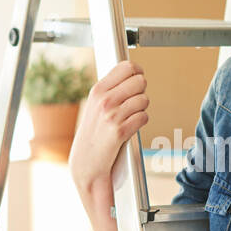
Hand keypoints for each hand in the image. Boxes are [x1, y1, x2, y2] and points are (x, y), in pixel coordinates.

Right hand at [67, 60, 148, 192]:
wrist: (86, 162)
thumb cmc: (94, 133)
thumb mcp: (95, 105)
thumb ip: (111, 89)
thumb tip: (133, 72)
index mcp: (97, 90)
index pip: (126, 67)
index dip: (137, 71)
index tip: (138, 76)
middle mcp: (104, 100)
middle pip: (140, 82)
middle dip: (141, 91)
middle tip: (133, 101)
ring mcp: (112, 116)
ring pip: (144, 100)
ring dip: (141, 109)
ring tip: (129, 117)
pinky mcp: (120, 131)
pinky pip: (144, 117)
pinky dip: (141, 122)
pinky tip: (131, 127)